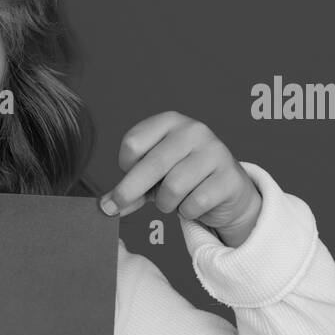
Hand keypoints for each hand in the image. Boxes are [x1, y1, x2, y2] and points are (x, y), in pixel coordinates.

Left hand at [99, 111, 262, 245]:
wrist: (227, 191)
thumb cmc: (182, 179)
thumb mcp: (151, 179)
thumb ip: (128, 190)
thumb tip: (104, 208)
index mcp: (170, 122)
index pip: (133, 142)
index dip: (125, 165)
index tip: (128, 173)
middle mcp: (194, 131)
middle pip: (151, 165)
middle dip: (129, 191)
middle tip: (114, 208)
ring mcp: (215, 151)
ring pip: (173, 187)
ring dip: (165, 203)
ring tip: (171, 201)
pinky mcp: (229, 177)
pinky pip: (194, 203)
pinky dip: (187, 212)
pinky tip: (193, 205)